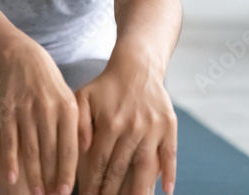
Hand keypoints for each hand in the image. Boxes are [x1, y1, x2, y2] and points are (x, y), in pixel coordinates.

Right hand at [0, 42, 79, 194]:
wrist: (24, 59)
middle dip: (50, 179)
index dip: (68, 173)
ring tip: (35, 193)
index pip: (69, 148)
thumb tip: (88, 153)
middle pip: (49, 152)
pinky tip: (13, 177)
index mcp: (68, 109)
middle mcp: (48, 110)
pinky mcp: (7, 110)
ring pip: (30, 149)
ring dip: (32, 175)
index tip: (66, 193)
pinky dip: (11, 161)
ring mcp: (26, 110)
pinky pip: (10, 140)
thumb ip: (79, 126)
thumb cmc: (51, 87)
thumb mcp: (71, 101)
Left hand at [75, 54, 176, 194]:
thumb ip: (77, 124)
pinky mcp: (169, 125)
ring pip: (145, 168)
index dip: (91, 185)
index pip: (98, 164)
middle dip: (110, 193)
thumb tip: (81, 150)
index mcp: (109, 123)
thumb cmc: (106, 86)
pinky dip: (170, 173)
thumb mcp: (83, 98)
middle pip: (120, 170)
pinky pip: (171, 154)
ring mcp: (153, 127)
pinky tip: (166, 191)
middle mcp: (132, 127)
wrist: (137, 66)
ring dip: (138, 191)